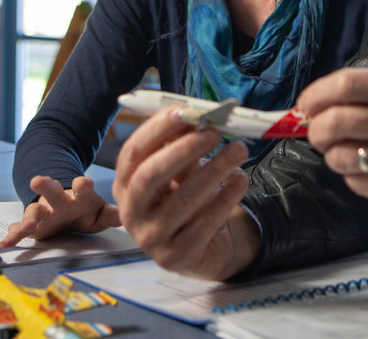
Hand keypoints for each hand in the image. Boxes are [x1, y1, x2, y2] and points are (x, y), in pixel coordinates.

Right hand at [0, 175, 120, 246]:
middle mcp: (59, 200)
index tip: (82, 183)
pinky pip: (20, 229)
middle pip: (53, 192)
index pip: (81, 187)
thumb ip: (113, 215)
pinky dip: (13, 235)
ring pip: (34, 210)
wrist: (64, 208)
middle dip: (47, 186)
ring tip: (27, 225)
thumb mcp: (101, 213)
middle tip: (39, 180)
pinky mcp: (32, 224)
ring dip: (30, 216)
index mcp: (79, 196)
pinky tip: (5, 242)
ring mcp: (43, 211)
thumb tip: (129, 216)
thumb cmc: (85, 211)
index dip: (82, 185)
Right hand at [113, 107, 259, 280]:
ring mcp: (150, 238)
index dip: (156, 129)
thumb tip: (198, 113)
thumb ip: (184, 146)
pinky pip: (203, 224)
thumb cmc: (188, 198)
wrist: (205, 247)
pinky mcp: (175, 257)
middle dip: (184, 149)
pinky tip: (241, 179)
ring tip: (239, 150)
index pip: (133, 152)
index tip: (184, 111)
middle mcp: (131, 211)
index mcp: (125, 184)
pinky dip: (225, 198)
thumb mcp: (182, 171)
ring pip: (182, 200)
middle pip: (150, 175)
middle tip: (215, 131)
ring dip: (214, 170)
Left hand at [298, 67, 367, 214]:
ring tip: (343, 151)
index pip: (349, 84)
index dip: (317, 94)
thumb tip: (318, 103)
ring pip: (340, 156)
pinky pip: (356, 182)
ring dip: (331, 155)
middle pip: (337, 121)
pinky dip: (352, 176)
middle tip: (316, 132)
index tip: (305, 104)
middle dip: (315, 128)